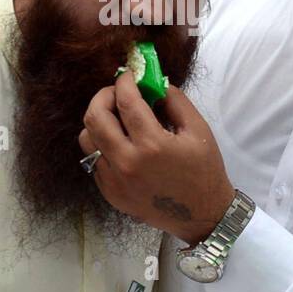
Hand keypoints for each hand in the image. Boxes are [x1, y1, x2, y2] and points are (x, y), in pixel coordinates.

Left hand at [79, 72, 235, 244]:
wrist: (202, 216)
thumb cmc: (205, 171)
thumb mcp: (198, 130)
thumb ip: (175, 101)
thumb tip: (153, 82)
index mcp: (152, 145)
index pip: (126, 101)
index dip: (124, 81)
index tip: (128, 75)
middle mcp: (127, 163)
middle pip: (94, 117)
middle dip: (103, 96)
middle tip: (116, 92)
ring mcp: (115, 181)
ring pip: (87, 139)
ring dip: (99, 122)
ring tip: (116, 118)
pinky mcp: (110, 194)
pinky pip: (94, 161)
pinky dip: (103, 145)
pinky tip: (121, 144)